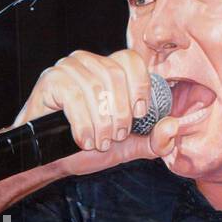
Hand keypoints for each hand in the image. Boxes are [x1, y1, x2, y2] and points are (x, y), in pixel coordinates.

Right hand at [13, 48, 179, 177]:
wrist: (48, 161)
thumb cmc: (85, 149)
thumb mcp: (126, 147)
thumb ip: (153, 140)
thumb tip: (173, 126)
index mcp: (108, 70)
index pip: (132, 60)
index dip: (140, 86)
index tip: (138, 115)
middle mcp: (88, 62)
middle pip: (115, 75)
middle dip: (119, 113)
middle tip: (114, 137)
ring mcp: (67, 68)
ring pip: (95, 88)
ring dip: (101, 122)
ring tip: (97, 142)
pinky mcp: (50, 80)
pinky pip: (74, 97)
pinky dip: (83, 123)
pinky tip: (83, 140)